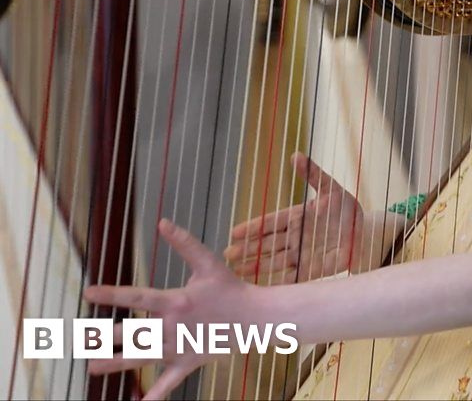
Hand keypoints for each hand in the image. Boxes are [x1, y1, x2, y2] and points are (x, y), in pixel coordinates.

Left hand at [84, 219, 257, 400]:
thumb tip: (163, 223)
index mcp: (176, 301)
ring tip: (92, 367)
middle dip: (106, 337)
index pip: (138, 296)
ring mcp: (180, 347)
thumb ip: (185, 243)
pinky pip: (170, 381)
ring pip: (143, 357)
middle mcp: (174, 327)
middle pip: (134, 333)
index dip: (112, 294)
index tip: (88, 292)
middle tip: (80, 339)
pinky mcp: (190, 361)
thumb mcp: (209, 263)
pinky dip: (156, 395)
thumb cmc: (232, 288)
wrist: (257, 318)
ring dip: (117, 362)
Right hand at [224, 152, 364, 282]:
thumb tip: (295, 155)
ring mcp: (302, 254)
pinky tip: (264, 286)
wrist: (365, 234)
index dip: (252, 228)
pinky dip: (279, 280)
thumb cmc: (346, 210)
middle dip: (247, 249)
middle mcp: (294, 237)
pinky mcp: (312, 269)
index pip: (270, 223)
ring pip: (274, 260)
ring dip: (257, 265)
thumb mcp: (331, 189)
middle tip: (227, 255)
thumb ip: (313, 175)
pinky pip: (292, 276)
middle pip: (266, 244)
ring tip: (237, 270)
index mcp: (296, 217)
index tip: (234, 233)